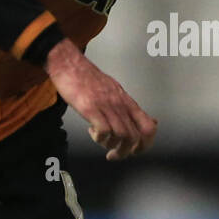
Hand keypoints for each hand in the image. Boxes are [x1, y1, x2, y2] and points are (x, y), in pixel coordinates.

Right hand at [44, 38, 156, 160]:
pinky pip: (103, 130)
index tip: (134, 151)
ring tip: (101, 142)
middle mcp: (120, 104)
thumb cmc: (88, 78)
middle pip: (134, 137)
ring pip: (122, 136)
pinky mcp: (90, 107)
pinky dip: (99, 138)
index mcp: (127, 102)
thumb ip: (127, 107)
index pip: (148, 127)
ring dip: (112, 146)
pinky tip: (92, 132)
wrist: (69, 64)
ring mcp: (106, 106)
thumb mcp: (114, 91)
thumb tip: (143, 120)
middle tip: (113, 154)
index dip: (145, 144)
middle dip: (125, 152)